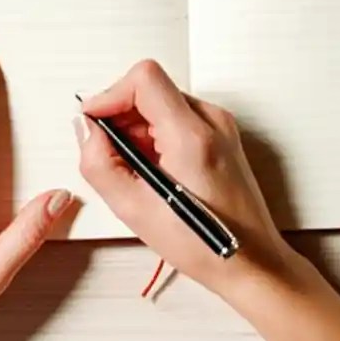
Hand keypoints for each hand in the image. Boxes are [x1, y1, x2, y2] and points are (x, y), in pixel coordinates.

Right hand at [77, 60, 296, 297]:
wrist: (252, 261)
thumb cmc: (205, 245)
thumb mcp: (134, 209)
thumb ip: (99, 163)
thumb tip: (87, 131)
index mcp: (192, 136)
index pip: (144, 79)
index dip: (111, 95)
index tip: (95, 121)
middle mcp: (212, 122)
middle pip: (151, 89)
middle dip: (121, 117)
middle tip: (111, 156)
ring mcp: (221, 127)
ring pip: (162, 103)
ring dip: (137, 129)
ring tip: (135, 172)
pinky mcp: (222, 136)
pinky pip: (177, 118)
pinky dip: (155, 136)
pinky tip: (154, 171)